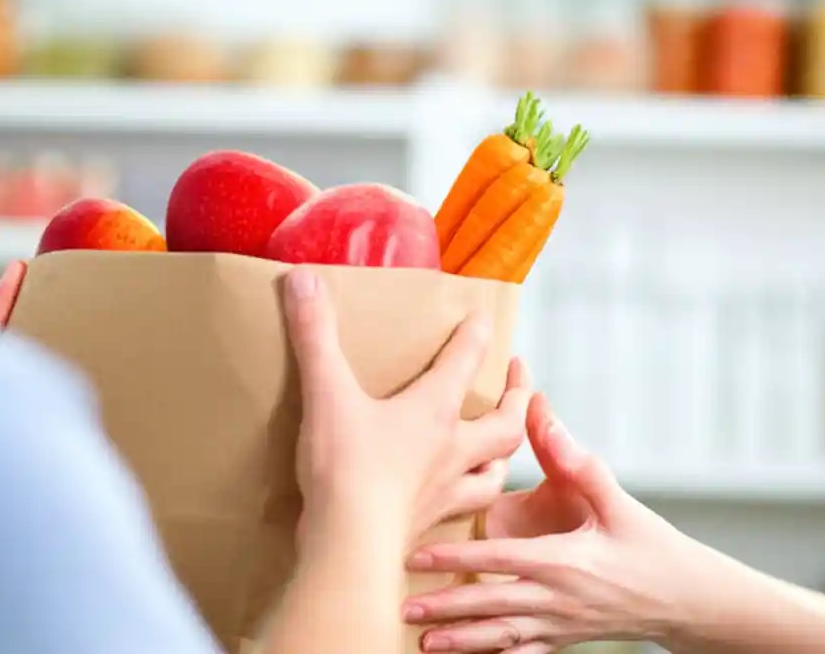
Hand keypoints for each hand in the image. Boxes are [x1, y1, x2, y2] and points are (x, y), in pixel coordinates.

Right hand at [281, 267, 529, 550]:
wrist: (350, 547)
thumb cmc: (346, 467)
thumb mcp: (326, 391)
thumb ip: (315, 335)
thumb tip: (302, 278)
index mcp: (434, 411)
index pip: (465, 361)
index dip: (476, 335)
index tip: (484, 318)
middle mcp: (451, 450)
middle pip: (505, 425)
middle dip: (519, 401)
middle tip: (522, 383)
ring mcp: (444, 493)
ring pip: (493, 475)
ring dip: (503, 458)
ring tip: (502, 448)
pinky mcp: (427, 527)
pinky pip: (463, 515)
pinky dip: (468, 507)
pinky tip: (455, 506)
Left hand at [403, 394, 711, 652]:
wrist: (688, 601)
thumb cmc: (652, 547)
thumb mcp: (619, 501)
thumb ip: (578, 462)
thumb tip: (542, 413)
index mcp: (565, 561)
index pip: (500, 560)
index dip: (458, 558)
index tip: (418, 557)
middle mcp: (557, 598)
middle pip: (491, 604)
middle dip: (445, 606)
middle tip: (402, 605)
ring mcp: (559, 626)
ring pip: (501, 636)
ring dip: (460, 640)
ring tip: (421, 641)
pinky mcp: (563, 641)